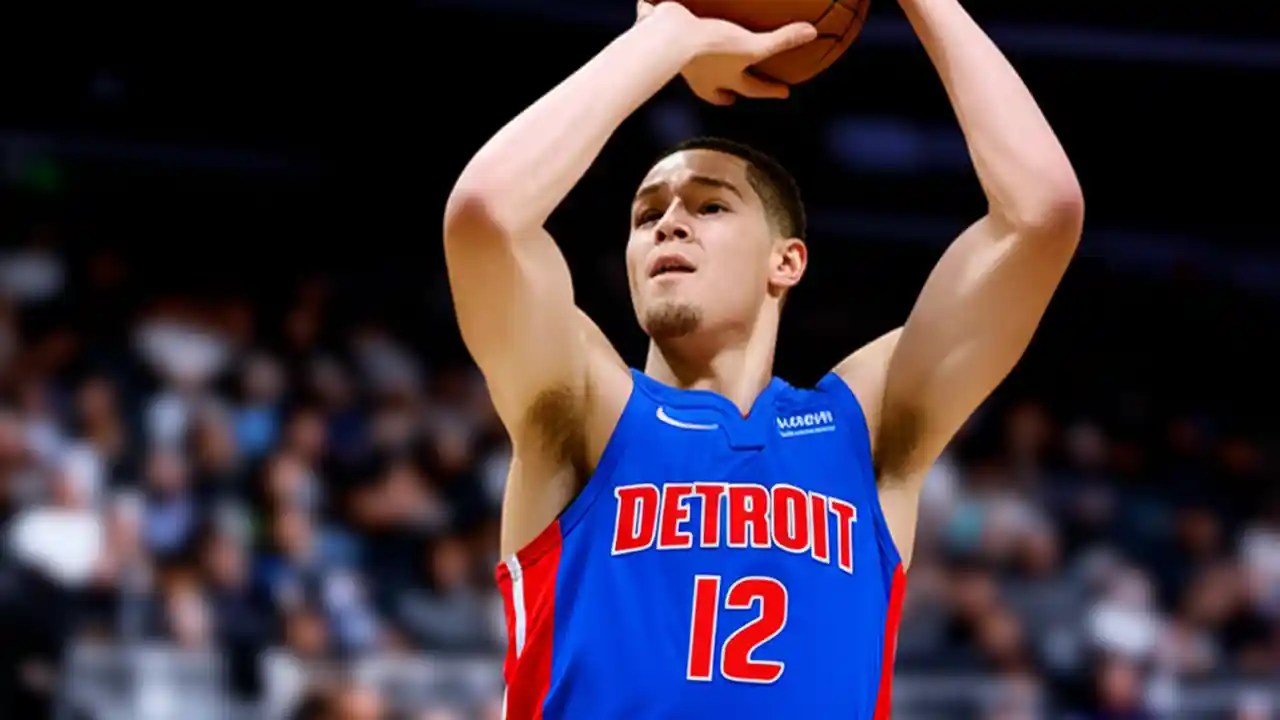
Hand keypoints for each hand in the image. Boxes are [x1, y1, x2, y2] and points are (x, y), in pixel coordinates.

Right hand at [637, 1, 817, 105]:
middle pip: (716, 92)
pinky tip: (669, 18)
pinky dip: (670, 32)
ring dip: (701, 71)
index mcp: (722, 81)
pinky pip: (671, 39)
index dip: (769, 90)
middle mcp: (702, 76)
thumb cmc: (712, 48)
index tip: (785, 92)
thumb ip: (781, 41)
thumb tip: (812, 33)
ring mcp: (682, 63)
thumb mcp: (752, 46)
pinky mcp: (666, 42)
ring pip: (694, 72)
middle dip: (724, 94)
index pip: (752, 89)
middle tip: (731, 97)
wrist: (669, 38)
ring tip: (707, 63)